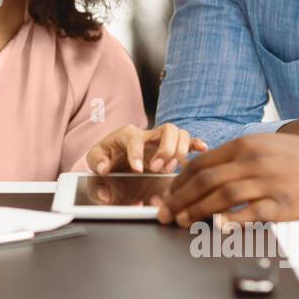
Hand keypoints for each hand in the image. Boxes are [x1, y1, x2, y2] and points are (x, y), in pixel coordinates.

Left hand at [85, 122, 207, 174]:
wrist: (114, 155)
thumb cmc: (107, 155)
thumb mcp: (95, 158)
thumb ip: (96, 163)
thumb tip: (103, 169)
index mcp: (127, 134)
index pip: (135, 138)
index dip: (136, 153)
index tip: (137, 169)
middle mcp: (147, 133)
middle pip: (166, 129)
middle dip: (165, 150)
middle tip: (156, 169)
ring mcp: (161, 139)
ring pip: (179, 133)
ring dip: (179, 151)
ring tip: (170, 169)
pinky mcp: (171, 147)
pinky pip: (188, 140)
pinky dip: (196, 144)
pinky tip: (202, 150)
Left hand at [155, 130, 298, 227]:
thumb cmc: (297, 157)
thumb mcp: (263, 146)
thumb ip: (233, 158)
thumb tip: (200, 171)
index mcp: (245, 146)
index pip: (202, 164)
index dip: (180, 181)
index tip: (169, 195)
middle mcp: (255, 162)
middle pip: (207, 181)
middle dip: (181, 198)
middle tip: (166, 212)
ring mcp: (270, 183)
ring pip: (224, 196)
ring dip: (198, 211)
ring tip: (183, 221)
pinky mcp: (285, 204)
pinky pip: (254, 213)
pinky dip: (233, 220)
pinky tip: (218, 227)